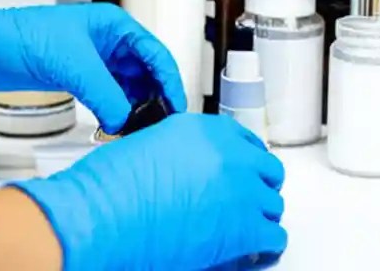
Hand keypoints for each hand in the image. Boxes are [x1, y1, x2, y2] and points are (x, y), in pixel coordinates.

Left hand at [0, 0, 185, 131]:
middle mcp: (107, 42)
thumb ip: (105, 95)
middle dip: (153, 96)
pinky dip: (114, 112)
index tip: (175, 106)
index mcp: (112, 25)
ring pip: (127, 87)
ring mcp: (92, 61)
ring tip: (137, 130)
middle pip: (145, 71)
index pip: (154, 53)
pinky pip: (107, 98)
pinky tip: (115, 128)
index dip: (169, 80)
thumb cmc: (18, 36)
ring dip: (133, 108)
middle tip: (158, 124)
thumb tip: (125, 121)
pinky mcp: (77, 79)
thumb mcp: (71, 65)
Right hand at [13, 114, 286, 270]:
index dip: (244, 160)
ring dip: (260, 214)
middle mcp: (230, 155)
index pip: (245, 140)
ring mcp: (242, 191)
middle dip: (257, 185)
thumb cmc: (111, 188)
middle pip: (267, 170)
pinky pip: (275, 236)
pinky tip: (254, 249)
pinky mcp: (246, 229)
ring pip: (273, 204)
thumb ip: (180, 152)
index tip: (242, 171)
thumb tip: (188, 171)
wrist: (104, 218)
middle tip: (244, 200)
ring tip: (246, 227)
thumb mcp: (148, 146)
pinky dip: (266, 244)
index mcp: (206, 130)